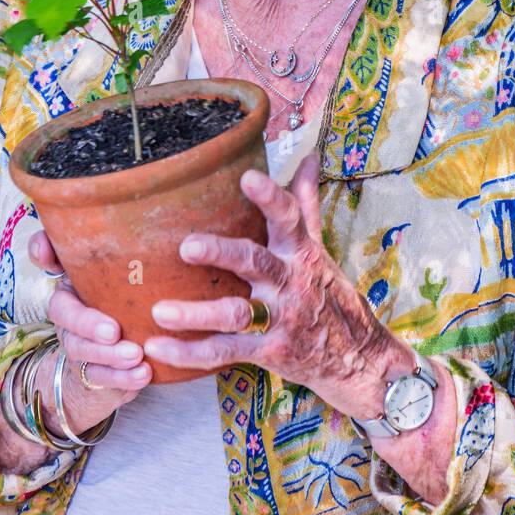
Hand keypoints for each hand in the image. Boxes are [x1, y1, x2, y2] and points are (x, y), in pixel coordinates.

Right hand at [28, 229, 152, 436]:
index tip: (47, 253)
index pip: (49, 259)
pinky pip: (101, 379)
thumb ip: (134, 251)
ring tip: (135, 356)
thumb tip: (153, 226)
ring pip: (81, 350)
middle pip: (64, 314)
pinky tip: (143, 374)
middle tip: (113, 331)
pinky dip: (122, 380)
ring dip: (108, 356)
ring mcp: (78, 343)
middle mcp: (70, 311)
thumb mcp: (136, 274)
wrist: (126, 361)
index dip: (44, 253)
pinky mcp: (93, 374)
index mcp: (75, 281)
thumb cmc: (133, 304)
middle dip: (86, 323)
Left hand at [144, 149, 414, 421]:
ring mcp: (278, 319)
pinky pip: (223, 352)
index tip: (248, 178)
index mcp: (300, 252)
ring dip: (196, 315)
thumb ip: (305, 202)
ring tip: (159, 310)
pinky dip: (189, 353)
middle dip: (221, 255)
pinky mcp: (266, 351)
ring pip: (234, 314)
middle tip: (187, 247)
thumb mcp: (319, 247)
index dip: (270, 198)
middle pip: (255, 263)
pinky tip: (157, 347)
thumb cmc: (329, 293)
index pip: (288, 218)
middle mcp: (289, 282)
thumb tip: (308, 156)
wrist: (357, 358)